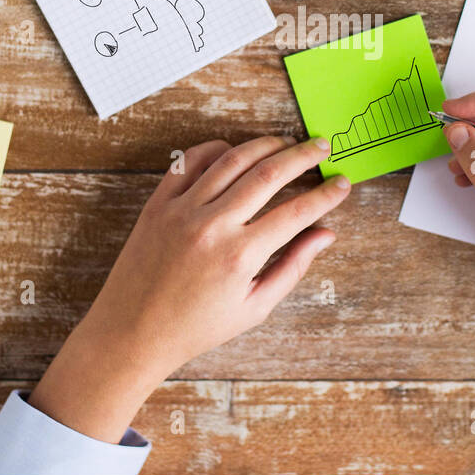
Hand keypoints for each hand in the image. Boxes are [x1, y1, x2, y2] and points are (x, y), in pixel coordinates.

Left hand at [29, 135, 350, 441]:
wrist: (131, 332)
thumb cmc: (196, 327)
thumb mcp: (254, 307)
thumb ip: (293, 267)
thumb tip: (326, 235)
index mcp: (240, 256)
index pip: (297, 212)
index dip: (326, 194)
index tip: (342, 182)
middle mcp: (212, 226)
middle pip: (269, 173)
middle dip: (302, 155)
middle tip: (322, 145)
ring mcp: (182, 210)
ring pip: (232, 160)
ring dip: (265, 145)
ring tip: (286, 142)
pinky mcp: (158, 203)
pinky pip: (190, 161)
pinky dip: (216, 149)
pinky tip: (236, 150)